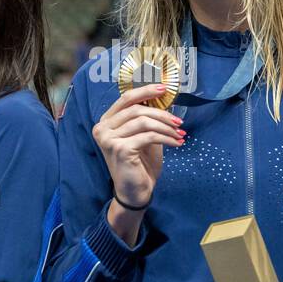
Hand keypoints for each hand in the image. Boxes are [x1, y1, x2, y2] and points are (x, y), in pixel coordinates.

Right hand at [91, 84, 185, 209]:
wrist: (135, 192)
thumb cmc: (140, 164)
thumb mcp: (144, 136)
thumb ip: (147, 119)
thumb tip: (163, 99)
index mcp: (106, 122)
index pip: (126, 99)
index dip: (146, 91)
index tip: (165, 89)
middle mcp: (102, 129)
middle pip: (137, 110)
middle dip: (162, 114)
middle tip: (179, 121)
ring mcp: (109, 139)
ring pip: (144, 122)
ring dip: (166, 127)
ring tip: (179, 134)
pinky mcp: (120, 149)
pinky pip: (148, 136)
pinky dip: (166, 138)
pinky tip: (176, 143)